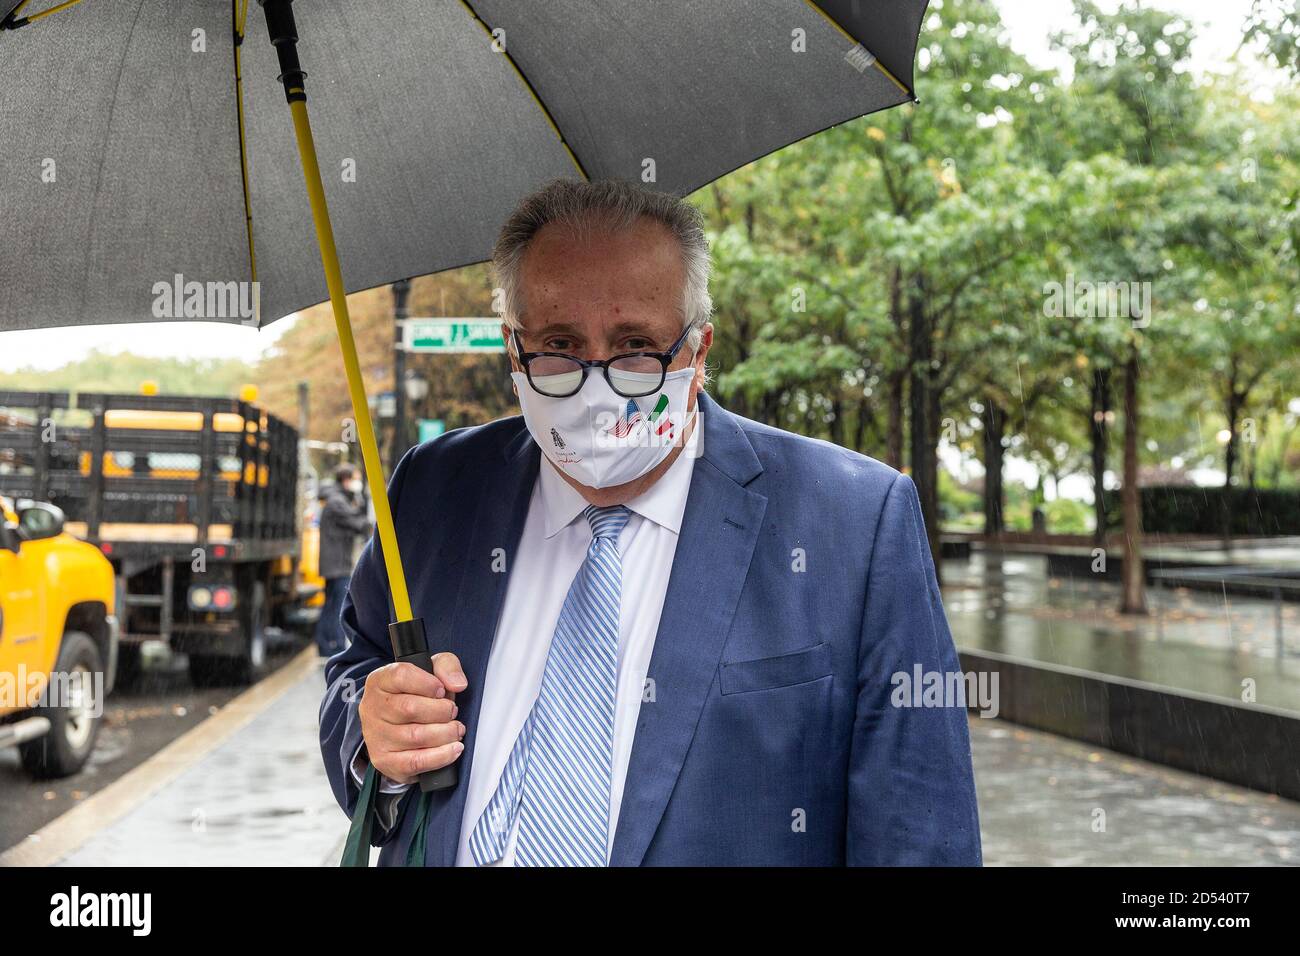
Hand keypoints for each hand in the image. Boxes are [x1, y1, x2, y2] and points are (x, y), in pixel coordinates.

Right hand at [358, 653, 467, 785]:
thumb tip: (457, 684)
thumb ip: (447, 666)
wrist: (401, 725)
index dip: (428, 683)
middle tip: (452, 712)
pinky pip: (416, 761)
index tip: (442, 690)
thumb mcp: (432, 670)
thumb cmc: (418, 695)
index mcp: (380, 681)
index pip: (401, 676)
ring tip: (455, 729)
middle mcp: (372, 708)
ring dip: (446, 733)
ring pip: (416, 736)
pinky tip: (454, 748)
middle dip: (442, 711)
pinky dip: (441, 756)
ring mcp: (376, 737)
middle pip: (410, 708)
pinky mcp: (385, 761)